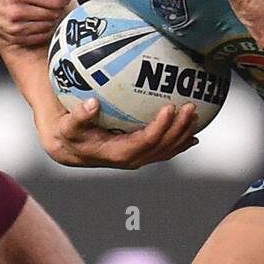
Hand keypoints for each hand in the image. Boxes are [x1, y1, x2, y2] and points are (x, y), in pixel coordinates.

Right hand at [0, 0, 71, 46]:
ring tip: (50, 7)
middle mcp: (16, 12)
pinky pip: (40, 35)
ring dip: (53, 16)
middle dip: (59, 6)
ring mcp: (15, 27)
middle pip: (53, 13)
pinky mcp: (14, 37)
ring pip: (48, 24)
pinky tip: (42, 17)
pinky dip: (45, 27)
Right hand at [42, 99, 199, 168]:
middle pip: (162, 146)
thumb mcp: (67, 125)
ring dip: (183, 133)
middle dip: (179, 128)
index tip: (169, 107)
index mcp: (117, 153)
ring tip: (195, 114)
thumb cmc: (69, 133)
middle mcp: (132, 159)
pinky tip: (193, 133)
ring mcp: (139, 157)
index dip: (159, 127)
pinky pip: (165, 148)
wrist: (70, 147)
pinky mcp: (141, 153)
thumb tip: (92, 104)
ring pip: (167, 149)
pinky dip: (180, 141)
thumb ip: (79, 116)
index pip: (144, 141)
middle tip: (190, 107)